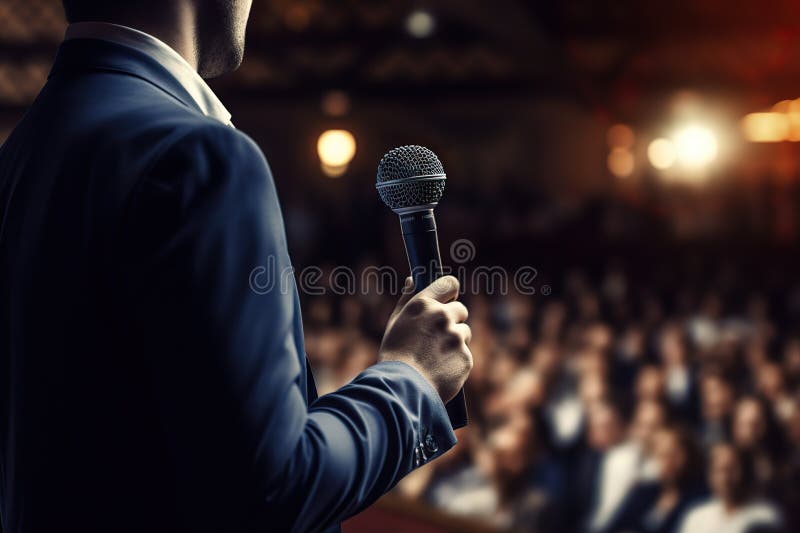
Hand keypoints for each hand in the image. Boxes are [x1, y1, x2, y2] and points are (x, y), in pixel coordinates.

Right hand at [379, 276, 472, 402]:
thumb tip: (413, 279)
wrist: (402, 389)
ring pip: (464, 333)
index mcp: (423, 305)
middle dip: (452, 320)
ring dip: (455, 341)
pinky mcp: (466, 357)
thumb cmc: (394, 355)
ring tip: (435, 357)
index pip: (449, 283)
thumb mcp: (395, 323)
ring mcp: (456, 338)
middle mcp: (442, 317)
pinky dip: (456, 361)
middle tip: (436, 337)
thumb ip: (407, 299)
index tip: (449, 298)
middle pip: (460, 309)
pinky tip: (440, 369)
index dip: (450, 291)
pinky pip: (465, 354)